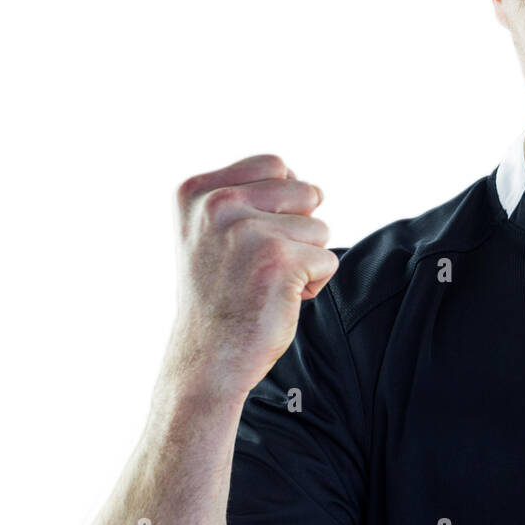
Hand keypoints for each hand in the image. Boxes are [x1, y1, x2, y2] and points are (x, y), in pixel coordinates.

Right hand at [166, 154, 337, 399]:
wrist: (208, 359)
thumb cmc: (221, 294)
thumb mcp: (212, 231)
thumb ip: (248, 196)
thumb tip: (308, 183)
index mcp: (197, 191)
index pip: (274, 164)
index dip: (282, 200)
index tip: (254, 236)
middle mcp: (217, 204)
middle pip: (304, 191)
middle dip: (299, 229)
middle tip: (261, 264)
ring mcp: (247, 231)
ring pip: (320, 227)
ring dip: (306, 258)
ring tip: (266, 283)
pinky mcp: (279, 260)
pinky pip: (328, 259)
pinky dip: (314, 283)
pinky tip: (278, 300)